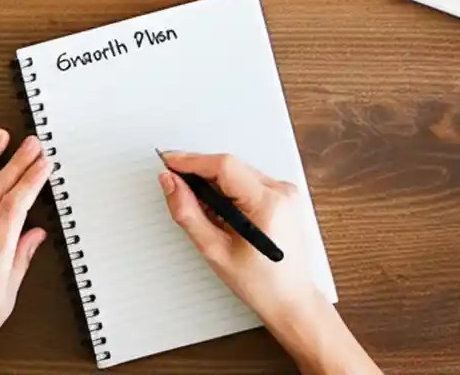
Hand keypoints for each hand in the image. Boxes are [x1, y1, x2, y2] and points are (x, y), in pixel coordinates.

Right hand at [159, 152, 380, 374]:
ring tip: (204, 213)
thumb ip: (187, 212)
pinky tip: (221, 212)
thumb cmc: (261, 283)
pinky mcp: (282, 196)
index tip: (168, 162)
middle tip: (177, 189)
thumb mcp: (214, 250)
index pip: (224, 166)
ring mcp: (284, 192)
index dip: (191, 161)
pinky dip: (227, 191)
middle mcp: (281, 191)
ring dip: (213, 184)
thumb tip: (170, 183)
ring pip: (236, 172)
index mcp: (268, 203)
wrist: (290, 299)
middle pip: (229, 166)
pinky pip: (246, 181)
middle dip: (199, 174)